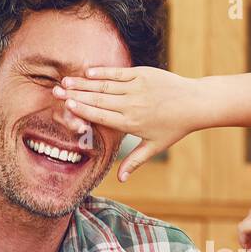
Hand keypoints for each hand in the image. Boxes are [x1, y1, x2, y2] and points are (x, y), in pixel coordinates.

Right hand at [53, 66, 205, 180]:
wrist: (194, 103)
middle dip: (75, 95)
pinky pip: (118, 73)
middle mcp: (131, 105)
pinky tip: (87, 72)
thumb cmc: (174, 127)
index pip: (102, 116)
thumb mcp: (155, 147)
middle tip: (56, 92)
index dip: (83, 110)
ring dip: (83, 83)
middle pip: (98, 100)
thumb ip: (134, 161)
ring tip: (65, 81)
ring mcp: (136, 88)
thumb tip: (120, 180)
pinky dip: (102, 72)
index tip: (66, 106)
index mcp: (131, 123)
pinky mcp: (142, 75)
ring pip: (105, 86)